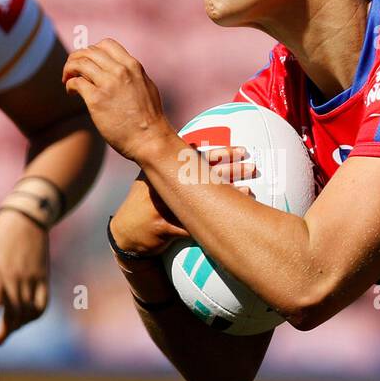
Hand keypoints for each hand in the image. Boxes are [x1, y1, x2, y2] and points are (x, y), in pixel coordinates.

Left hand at [0, 208, 49, 344]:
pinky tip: (26, 319)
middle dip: (6, 330)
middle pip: (13, 310)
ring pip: (27, 311)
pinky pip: (41, 304)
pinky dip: (34, 316)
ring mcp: (31, 278)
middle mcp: (14, 276)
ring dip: (18, 325)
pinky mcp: (43, 278)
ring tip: (10, 330)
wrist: (25, 220)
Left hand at [62, 38, 178, 163]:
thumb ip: (132, 75)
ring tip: (67, 79)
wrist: (150, 139)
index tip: (88, 61)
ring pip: (79, 63)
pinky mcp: (96, 100)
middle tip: (72, 70)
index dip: (92, 51)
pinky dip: (69, 84)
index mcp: (132, 66)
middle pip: (89, 52)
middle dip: (76, 58)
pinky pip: (76, 82)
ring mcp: (108, 84)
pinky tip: (71, 92)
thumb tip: (120, 69)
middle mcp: (120, 71)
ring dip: (69, 69)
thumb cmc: (150, 118)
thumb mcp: (146, 87)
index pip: (106, 44)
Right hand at [110, 148, 255, 256]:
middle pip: (203, 174)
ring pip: (200, 198)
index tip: (243, 150)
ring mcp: (161, 205)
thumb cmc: (145, 203)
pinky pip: (191, 224)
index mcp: (163, 169)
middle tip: (254, 168)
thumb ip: (171, 164)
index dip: (221, 152)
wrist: (125, 233)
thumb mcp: (153, 178)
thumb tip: (196, 146)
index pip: (197, 156)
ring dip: (226, 194)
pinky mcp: (163, 226)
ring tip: (249, 190)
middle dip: (231, 170)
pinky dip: (211, 221)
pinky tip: (229, 218)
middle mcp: (162, 184)